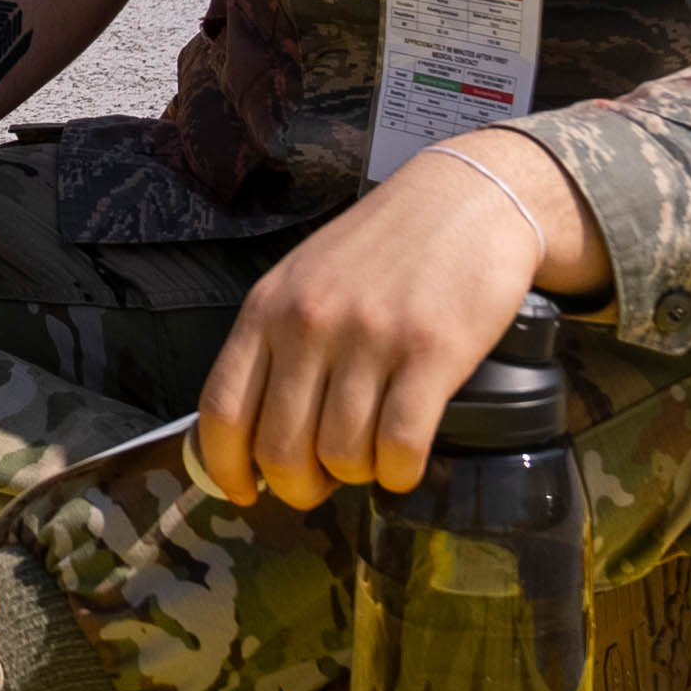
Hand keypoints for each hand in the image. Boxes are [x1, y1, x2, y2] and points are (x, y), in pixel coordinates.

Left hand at [191, 135, 580, 510]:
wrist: (468, 197)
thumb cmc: (383, 247)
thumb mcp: (305, 280)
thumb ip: (276, 345)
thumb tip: (253, 434)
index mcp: (268, 308)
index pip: (222, 410)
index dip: (226, 467)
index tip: (244, 492)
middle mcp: (311, 323)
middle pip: (281, 448)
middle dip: (301, 486)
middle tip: (325, 481)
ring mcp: (371, 337)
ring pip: (342, 455)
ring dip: (358, 475)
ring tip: (372, 457)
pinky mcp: (433, 351)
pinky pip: (400, 445)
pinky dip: (400, 472)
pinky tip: (406, 462)